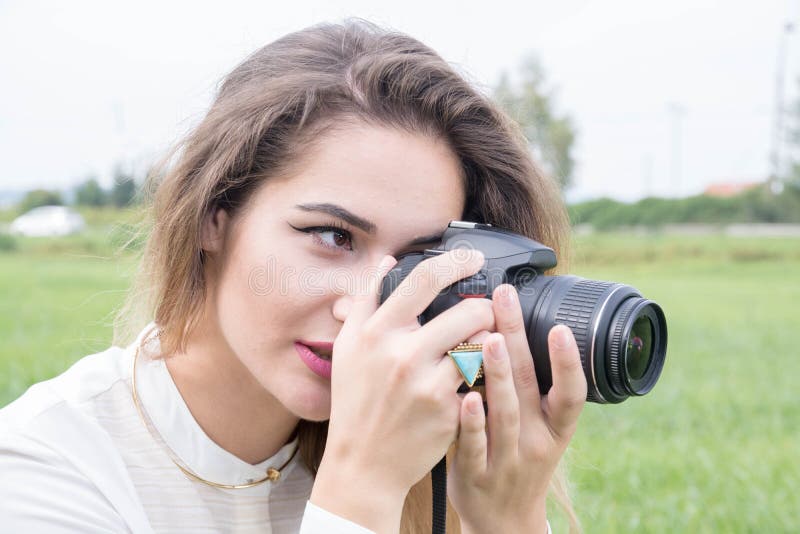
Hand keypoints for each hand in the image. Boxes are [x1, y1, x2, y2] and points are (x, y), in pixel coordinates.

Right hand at [312, 249, 495, 532]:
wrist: (363, 465)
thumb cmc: (356, 403)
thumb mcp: (348, 349)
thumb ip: (367, 303)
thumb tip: (386, 262)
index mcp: (373, 332)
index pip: (422, 279)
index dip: (455, 262)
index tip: (473, 259)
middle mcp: (398, 353)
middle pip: (465, 310)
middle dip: (484, 308)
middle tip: (485, 312)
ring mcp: (425, 382)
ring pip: (479, 343)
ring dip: (488, 339)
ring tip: (483, 343)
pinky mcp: (446, 408)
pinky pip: (479, 377)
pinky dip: (483, 372)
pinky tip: (477, 375)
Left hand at [448, 284, 586, 533]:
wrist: (503, 520)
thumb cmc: (519, 460)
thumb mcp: (539, 429)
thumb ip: (528, 386)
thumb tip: (510, 325)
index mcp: (556, 427)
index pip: (571, 394)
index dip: (569, 363)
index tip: (561, 326)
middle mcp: (536, 441)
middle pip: (530, 386)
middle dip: (518, 338)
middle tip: (505, 298)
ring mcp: (506, 458)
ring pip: (504, 413)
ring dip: (498, 374)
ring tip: (488, 339)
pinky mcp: (476, 473)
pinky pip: (473, 444)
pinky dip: (471, 421)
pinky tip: (465, 396)